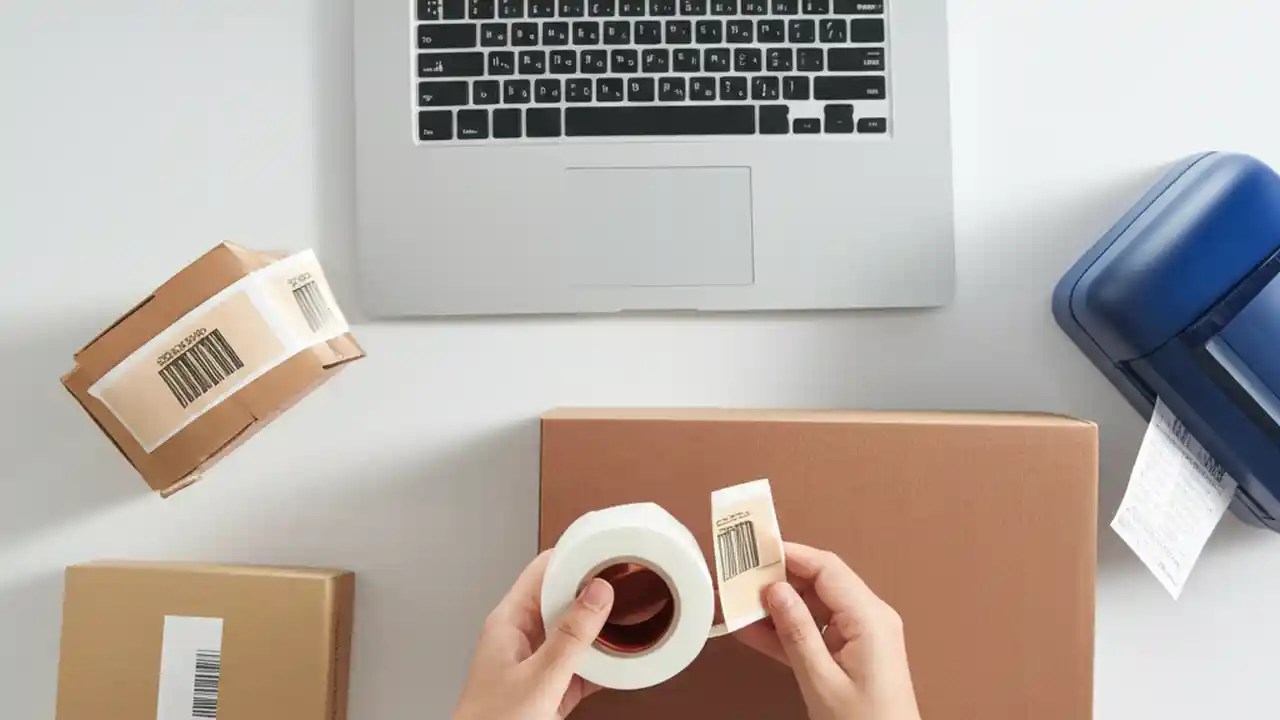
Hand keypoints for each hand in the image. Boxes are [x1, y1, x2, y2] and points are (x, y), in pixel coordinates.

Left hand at [454, 552, 615, 719]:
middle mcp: (523, 636)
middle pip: (564, 598)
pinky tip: (622, 661)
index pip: (543, 570)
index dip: (575, 555)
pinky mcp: (551, 686)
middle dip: (595, 591)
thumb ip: (570, 637)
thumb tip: (597, 593)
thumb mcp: (538, 678)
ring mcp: (538, 661)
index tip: (607, 549)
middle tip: (628, 582)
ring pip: (576, 631)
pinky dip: (603, 662)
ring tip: (631, 619)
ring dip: (602, 629)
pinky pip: (582, 663)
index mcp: (509, 622)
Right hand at [735, 542, 919, 719]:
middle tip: (740, 578)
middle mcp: (870, 618)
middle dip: (777, 578)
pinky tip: (756, 630)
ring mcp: (862, 634)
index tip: (756, 549)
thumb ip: (797, 633)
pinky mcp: (852, 650)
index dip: (789, 554)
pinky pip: (816, 628)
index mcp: (869, 618)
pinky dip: (788, 629)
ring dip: (778, 606)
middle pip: (818, 581)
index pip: (826, 568)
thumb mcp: (822, 681)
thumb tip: (775, 591)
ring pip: (813, 605)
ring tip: (740, 606)